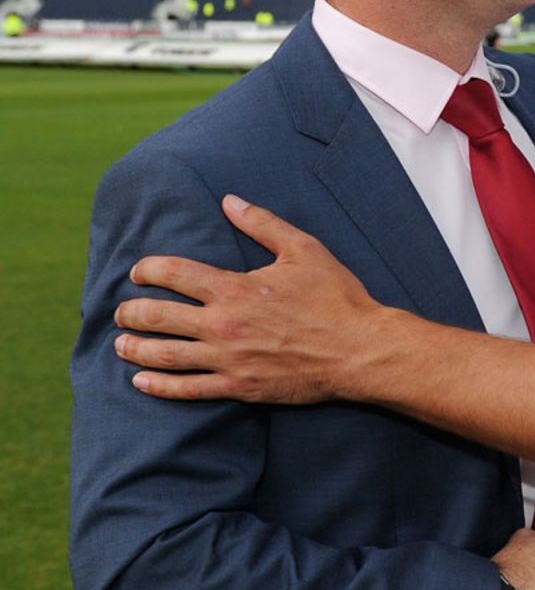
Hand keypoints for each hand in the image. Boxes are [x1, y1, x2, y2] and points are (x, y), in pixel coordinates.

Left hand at [113, 195, 387, 403]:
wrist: (359, 350)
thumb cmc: (336, 297)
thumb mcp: (304, 249)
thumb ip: (263, 224)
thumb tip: (230, 200)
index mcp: (236, 288)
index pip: (175, 274)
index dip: (149, 269)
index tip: (138, 271)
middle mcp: (224, 324)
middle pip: (159, 316)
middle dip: (132, 312)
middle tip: (122, 310)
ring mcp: (229, 358)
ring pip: (166, 355)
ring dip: (136, 349)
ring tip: (121, 344)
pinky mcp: (240, 386)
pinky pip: (189, 389)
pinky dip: (160, 386)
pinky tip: (141, 382)